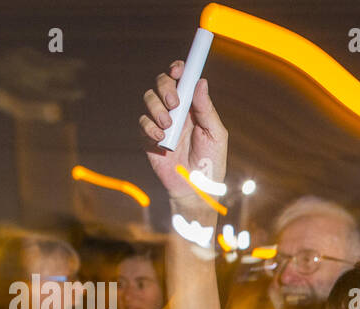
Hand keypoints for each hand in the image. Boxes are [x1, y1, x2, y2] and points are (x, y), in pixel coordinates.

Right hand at [139, 61, 227, 209]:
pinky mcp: (149, 136)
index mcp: (193, 106)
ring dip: (157, 109)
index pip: (183, 80)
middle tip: (174, 103)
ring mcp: (161, 122)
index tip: (179, 70)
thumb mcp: (216, 135)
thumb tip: (201, 81)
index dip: (178, 70)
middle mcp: (176, 110)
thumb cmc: (211, 162)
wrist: (195, 188)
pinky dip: (150, 127)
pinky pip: (143, 122)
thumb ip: (207, 109)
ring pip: (149, 99)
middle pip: (162, 84)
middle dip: (165, 88)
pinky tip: (161, 139)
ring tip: (168, 126)